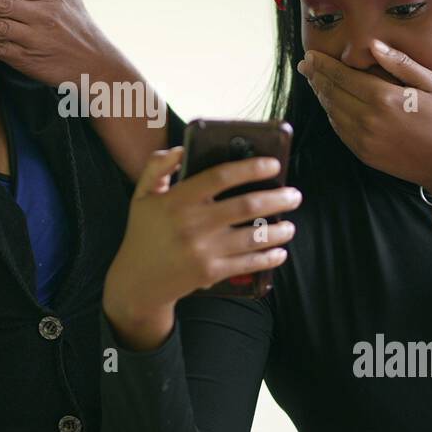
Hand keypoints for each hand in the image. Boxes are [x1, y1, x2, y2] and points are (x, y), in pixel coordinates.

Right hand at [103, 147, 299, 350]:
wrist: (137, 281)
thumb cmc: (143, 234)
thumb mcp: (142, 196)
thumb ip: (157, 167)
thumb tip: (181, 149)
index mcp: (177, 200)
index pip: (220, 176)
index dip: (250, 168)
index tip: (273, 164)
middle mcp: (192, 223)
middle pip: (247, 206)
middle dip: (278, 198)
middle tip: (294, 195)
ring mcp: (203, 250)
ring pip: (254, 236)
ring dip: (279, 230)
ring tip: (290, 225)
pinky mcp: (211, 272)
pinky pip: (248, 263)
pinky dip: (269, 258)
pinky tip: (280, 252)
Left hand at [297, 40, 431, 194]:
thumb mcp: (431, 83)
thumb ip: (400, 63)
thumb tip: (373, 45)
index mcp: (383, 98)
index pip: (342, 76)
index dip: (324, 64)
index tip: (310, 55)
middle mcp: (368, 119)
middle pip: (331, 92)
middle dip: (315, 76)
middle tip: (304, 65)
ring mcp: (363, 138)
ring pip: (332, 111)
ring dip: (320, 94)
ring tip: (314, 80)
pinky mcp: (362, 153)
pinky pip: (339, 129)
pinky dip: (331, 113)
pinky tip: (330, 103)